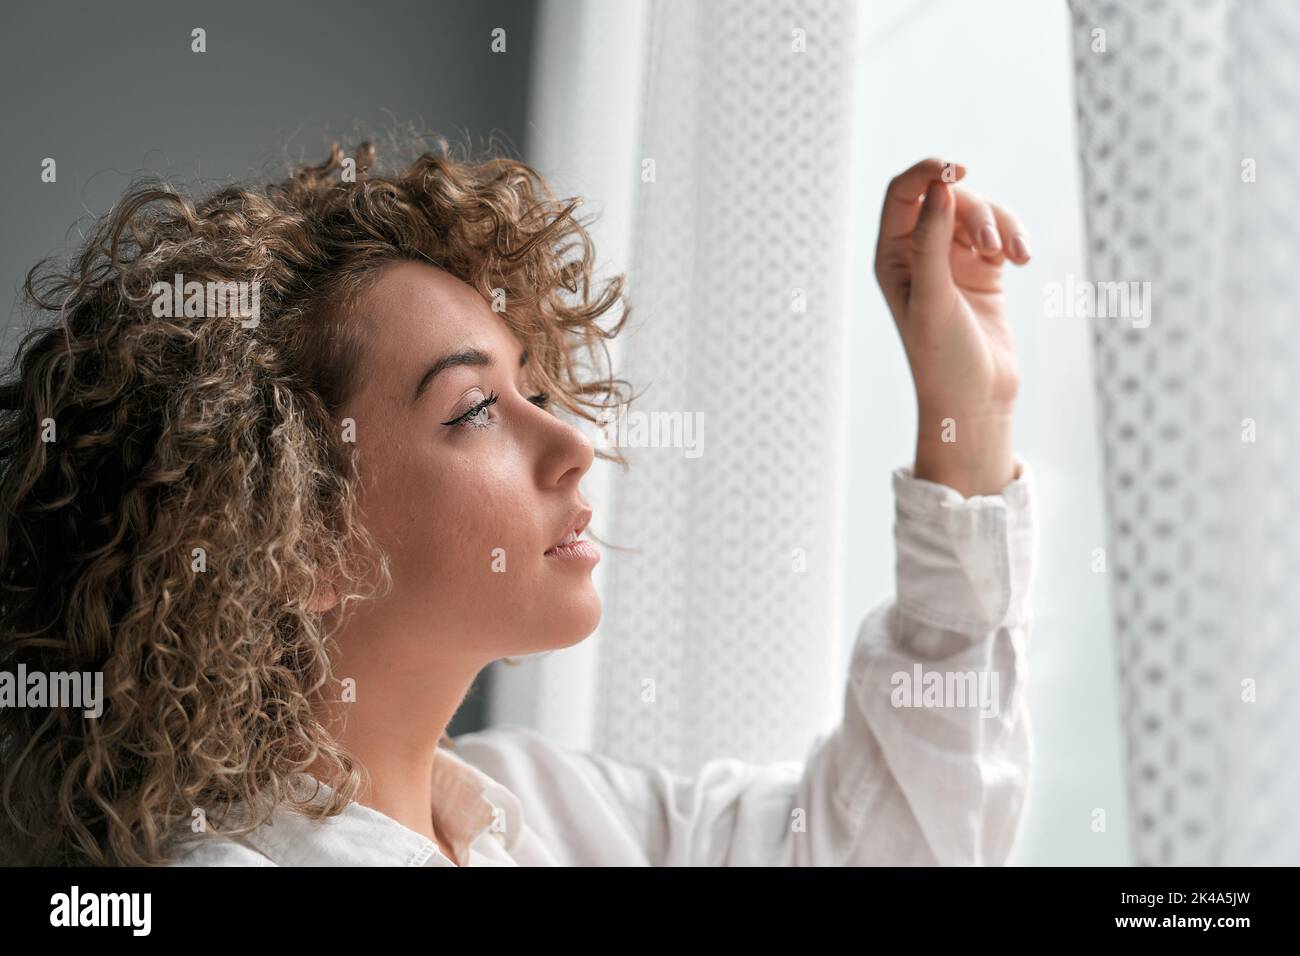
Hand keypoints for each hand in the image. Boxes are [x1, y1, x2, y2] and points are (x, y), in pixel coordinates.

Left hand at [873, 158, 1029, 496]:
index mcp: (891, 257)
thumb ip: (932, 242)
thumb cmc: (942, 357)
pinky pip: (1001, 231)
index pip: (902, 193)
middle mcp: (917, 253)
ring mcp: (952, 259)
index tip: (956, 169)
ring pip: (979, 212)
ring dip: (1002, 224)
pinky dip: (1015, 237)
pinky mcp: (985, 269)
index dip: (926, 172)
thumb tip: (940, 187)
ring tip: (1015, 257)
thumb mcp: (933, 297)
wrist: (975, 399)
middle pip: (947, 197)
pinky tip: (1023, 260)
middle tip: (993, 248)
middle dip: (976, 212)